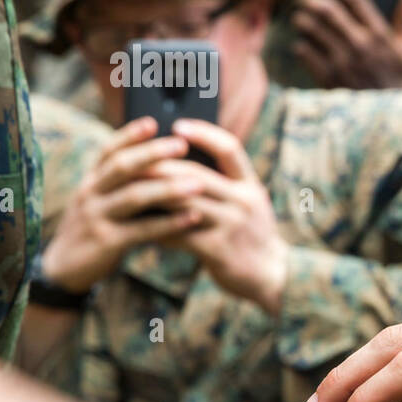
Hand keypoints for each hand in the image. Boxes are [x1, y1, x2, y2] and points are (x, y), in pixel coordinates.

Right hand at [39, 117, 205, 293]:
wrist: (63, 269)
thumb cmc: (94, 228)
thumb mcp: (100, 200)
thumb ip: (122, 183)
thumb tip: (162, 161)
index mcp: (92, 181)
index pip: (108, 151)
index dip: (130, 135)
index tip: (153, 122)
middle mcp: (91, 193)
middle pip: (122, 167)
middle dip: (153, 153)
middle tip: (182, 144)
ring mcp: (97, 217)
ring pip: (134, 197)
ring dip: (168, 189)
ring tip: (198, 183)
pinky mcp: (107, 242)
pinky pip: (142, 230)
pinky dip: (169, 223)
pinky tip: (192, 218)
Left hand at [150, 119, 289, 314]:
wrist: (271, 276)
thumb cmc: (250, 235)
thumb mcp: (249, 203)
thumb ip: (226, 184)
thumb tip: (183, 164)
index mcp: (250, 186)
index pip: (229, 149)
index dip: (204, 134)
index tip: (178, 125)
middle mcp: (243, 201)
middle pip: (196, 174)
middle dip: (160, 166)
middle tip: (131, 160)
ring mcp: (232, 225)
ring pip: (184, 203)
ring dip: (154, 197)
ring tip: (130, 191)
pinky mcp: (219, 250)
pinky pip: (181, 234)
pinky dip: (160, 229)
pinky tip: (144, 227)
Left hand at [290, 0, 401, 89]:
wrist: (391, 118)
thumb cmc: (400, 80)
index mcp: (381, 34)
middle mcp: (362, 45)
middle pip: (328, 10)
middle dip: (311, 0)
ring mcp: (344, 62)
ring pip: (312, 28)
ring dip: (303, 20)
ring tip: (303, 20)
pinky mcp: (329, 78)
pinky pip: (304, 52)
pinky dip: (301, 45)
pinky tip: (305, 45)